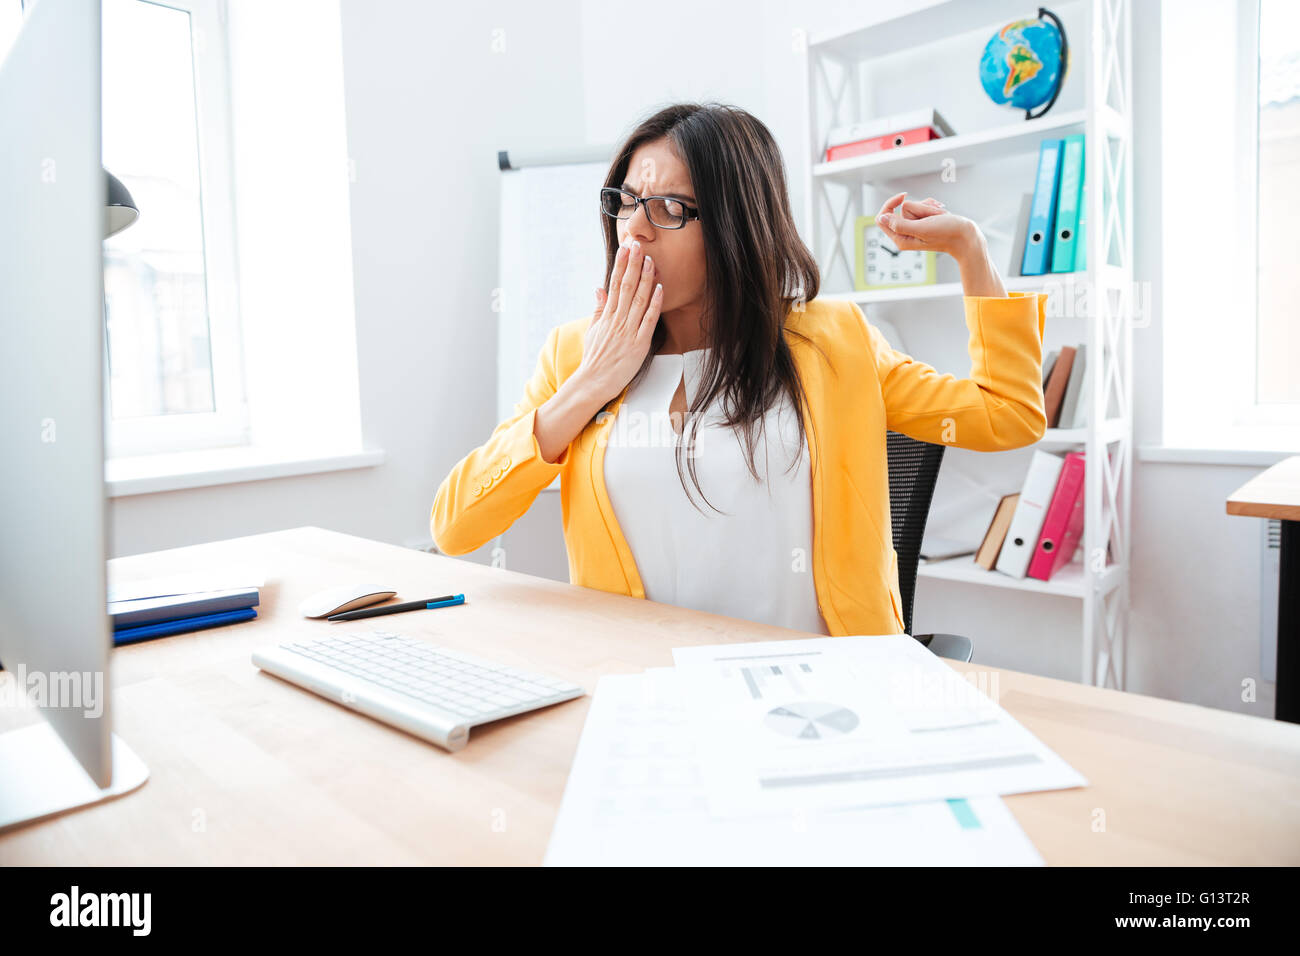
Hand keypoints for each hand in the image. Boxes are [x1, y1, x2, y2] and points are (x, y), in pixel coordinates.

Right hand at [577, 239, 663, 404]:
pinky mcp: (639, 345)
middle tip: (638, 244)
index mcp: (607, 316)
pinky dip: (654, 304)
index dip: (621, 265)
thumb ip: (598, 309)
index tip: (625, 248)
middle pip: (626, 287)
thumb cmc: (594, 359)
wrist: (593, 383)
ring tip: (650, 260)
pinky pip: (648, 321)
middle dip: (633, 264)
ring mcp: (628, 332)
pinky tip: (659, 289)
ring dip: (645, 279)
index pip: (614, 284)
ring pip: (639, 300)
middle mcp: (617, 321)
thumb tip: (599, 288)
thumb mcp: (592, 331)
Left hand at [875, 192, 979, 259]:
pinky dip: (932, 207)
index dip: (890, 204)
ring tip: (939, 217)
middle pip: (902, 208)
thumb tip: (882, 218)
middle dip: (919, 207)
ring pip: (914, 206)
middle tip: (932, 218)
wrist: (967, 237)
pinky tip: (941, 214)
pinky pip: (922, 206)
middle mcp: (905, 233)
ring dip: (928, 207)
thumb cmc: (947, 234)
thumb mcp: (922, 228)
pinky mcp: (923, 222)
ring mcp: (915, 227)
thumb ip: (900, 224)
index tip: (904, 196)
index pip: (883, 218)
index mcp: (901, 238)